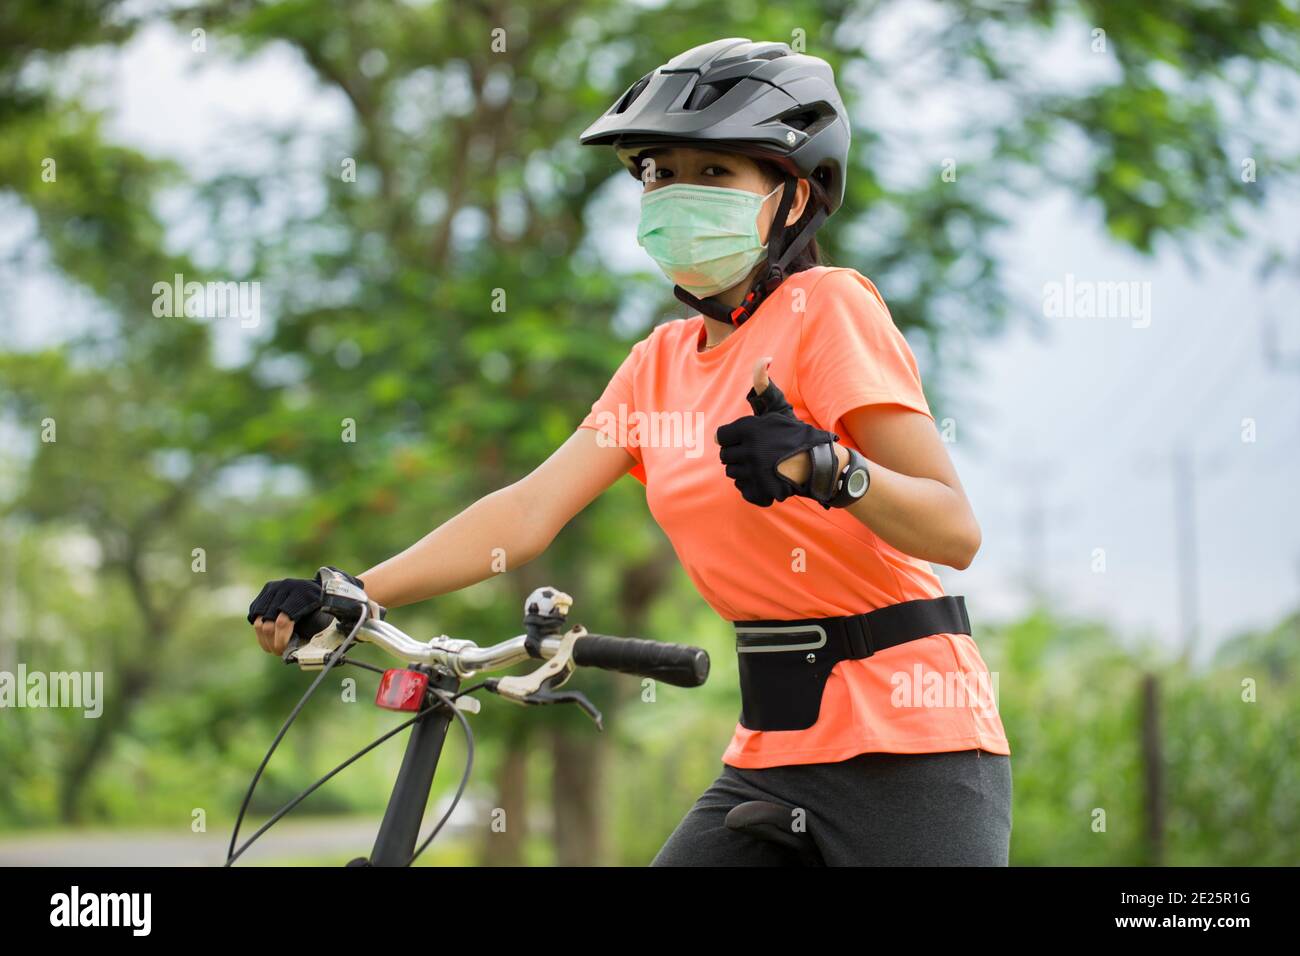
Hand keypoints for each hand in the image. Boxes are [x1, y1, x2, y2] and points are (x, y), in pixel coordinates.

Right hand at [247, 567, 363, 655]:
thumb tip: (308, 657)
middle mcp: (289, 586)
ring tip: (271, 647)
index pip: (283, 622)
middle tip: (278, 652)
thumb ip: (320, 634)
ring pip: (259, 619)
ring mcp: (276, 586)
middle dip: (271, 642)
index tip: (282, 652)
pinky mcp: (268, 589)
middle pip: (268, 623)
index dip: (280, 641)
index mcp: (305, 594)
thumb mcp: (331, 619)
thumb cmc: (329, 608)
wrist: (324, 585)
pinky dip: (259, 627)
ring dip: (263, 638)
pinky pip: (255, 613)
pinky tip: (267, 636)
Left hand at [715, 357, 839, 506]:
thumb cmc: (794, 433)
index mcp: (749, 430)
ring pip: (733, 473)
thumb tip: (764, 360)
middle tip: (754, 453)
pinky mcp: (761, 490)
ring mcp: (755, 473)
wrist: (817, 462)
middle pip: (725, 456)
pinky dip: (750, 486)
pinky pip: (742, 490)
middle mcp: (750, 451)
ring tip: (760, 465)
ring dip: (744, 470)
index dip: (732, 437)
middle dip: (737, 454)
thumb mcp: (778, 407)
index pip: (721, 437)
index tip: (744, 439)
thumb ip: (763, 385)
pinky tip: (763, 479)